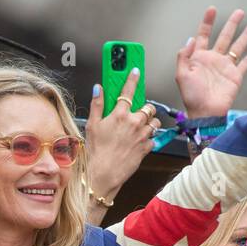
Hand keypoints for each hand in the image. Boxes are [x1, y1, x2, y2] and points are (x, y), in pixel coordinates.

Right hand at [85, 70, 155, 211]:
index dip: (133, 79)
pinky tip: (140, 140)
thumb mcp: (92, 125)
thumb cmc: (96, 152)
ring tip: (141, 126)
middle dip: (145, 107)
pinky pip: (154, 138)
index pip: (128, 91)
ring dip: (150, 122)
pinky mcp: (146, 148)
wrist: (104, 174)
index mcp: (119, 115)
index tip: (136, 71)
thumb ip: (97, 105)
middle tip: (138, 111)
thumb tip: (98, 89)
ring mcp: (142, 135)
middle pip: (148, 107)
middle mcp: (134, 123)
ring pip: (155, 122)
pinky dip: (149, 138)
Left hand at [174, 7, 246, 116]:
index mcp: (199, 58)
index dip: (207, 22)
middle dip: (232, 24)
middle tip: (239, 11)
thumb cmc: (191, 96)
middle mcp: (214, 59)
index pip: (204, 35)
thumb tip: (191, 38)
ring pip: (238, 46)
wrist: (205, 113)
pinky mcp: (236, 76)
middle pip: (224, 37)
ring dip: (246, 35)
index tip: (212, 9)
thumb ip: (184, 56)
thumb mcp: (181, 75)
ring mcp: (226, 67)